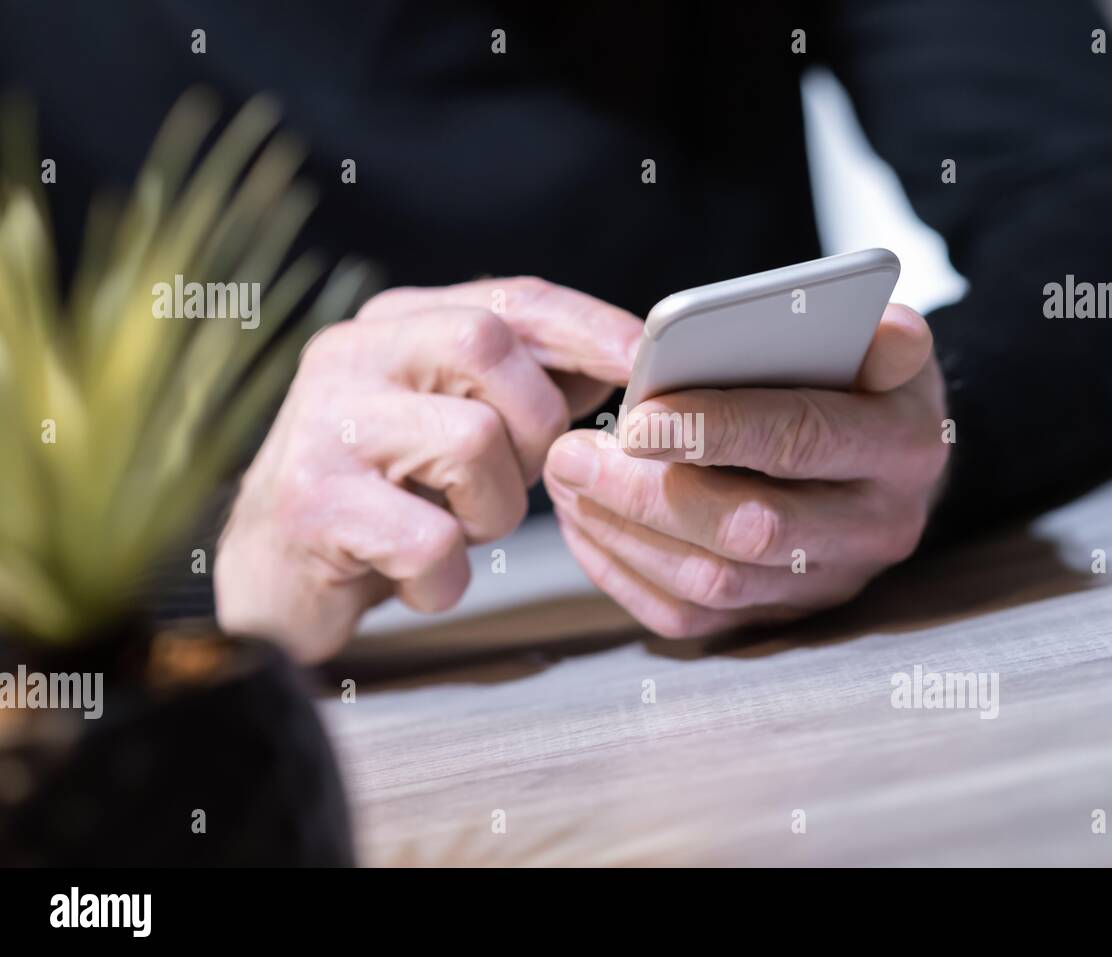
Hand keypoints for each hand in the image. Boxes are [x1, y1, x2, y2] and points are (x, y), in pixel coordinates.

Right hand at [215, 277, 641, 661]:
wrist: (272, 579)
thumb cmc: (384, 498)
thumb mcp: (451, 424)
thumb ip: (521, 386)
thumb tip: (619, 359)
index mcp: (392, 325)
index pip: (509, 298)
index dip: (586, 324)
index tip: (642, 358)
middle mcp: (350, 356)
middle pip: (488, 347)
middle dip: (534, 426)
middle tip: (514, 478)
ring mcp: (323, 425)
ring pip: (471, 442)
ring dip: (491, 512)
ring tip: (453, 531)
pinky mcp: (312, 504)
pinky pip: (432, 539)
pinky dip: (446, 577)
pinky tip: (418, 579)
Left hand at [543, 304, 947, 637]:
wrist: (883, 460)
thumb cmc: (863, 382)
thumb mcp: (886, 343)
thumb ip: (883, 335)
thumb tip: (883, 330)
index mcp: (904, 447)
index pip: (803, 439)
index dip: (717, 430)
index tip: (637, 418)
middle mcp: (877, 528)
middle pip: (752, 530)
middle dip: (651, 495)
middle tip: (572, 456)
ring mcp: (827, 584)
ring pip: (714, 583)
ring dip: (626, 533)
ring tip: (567, 480)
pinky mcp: (779, 614)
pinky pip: (692, 616)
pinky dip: (626, 573)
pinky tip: (585, 524)